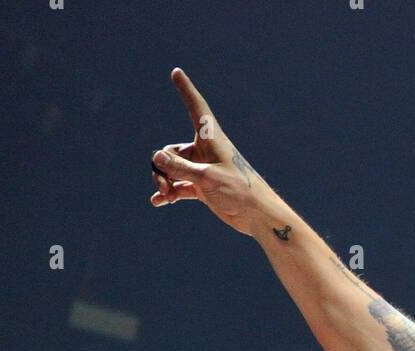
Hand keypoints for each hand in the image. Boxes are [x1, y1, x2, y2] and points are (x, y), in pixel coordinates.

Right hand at [150, 68, 265, 234]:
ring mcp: (202, 170)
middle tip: (164, 185)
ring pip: (173, 169)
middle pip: (171, 152)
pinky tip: (159, 202)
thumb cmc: (239, 191)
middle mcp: (205, 151)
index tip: (177, 72)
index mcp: (211, 139)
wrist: (257, 215)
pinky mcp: (203, 187)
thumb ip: (181, 168)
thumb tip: (157, 158)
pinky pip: (180, 186)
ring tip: (165, 196)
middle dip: (162, 167)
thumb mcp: (207, 178)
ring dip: (165, 181)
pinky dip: (170, 192)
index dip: (186, 90)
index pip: (196, 107)